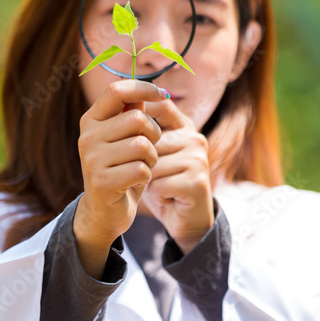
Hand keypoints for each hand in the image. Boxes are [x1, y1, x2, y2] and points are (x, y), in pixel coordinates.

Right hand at [75, 80, 166, 276]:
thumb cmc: (121, 168)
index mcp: (90, 120)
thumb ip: (132, 113)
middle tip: (150, 148)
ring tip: (143, 166)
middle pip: (137, 119)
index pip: (116, 91)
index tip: (163, 94)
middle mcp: (87, 137)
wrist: (105, 211)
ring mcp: (91, 160)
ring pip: (142, 145)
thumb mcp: (125, 138)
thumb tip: (151, 89)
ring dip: (151, 158)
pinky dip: (146, 176)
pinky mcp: (101, 182)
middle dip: (154, 133)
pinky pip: (141, 169)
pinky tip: (136, 181)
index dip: (143, 87)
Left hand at [140, 98, 213, 252]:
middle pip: (149, 139)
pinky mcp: (196, 182)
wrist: (183, 217)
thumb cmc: (162, 180)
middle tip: (144, 172)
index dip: (139, 115)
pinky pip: (159, 183)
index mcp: (184, 126)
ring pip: (152, 163)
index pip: (161, 105)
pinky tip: (164, 197)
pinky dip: (155, 194)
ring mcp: (198, 159)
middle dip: (139, 159)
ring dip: (146, 178)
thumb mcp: (151, 152)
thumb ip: (140, 129)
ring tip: (156, 185)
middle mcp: (194, 138)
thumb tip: (121, 103)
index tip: (126, 134)